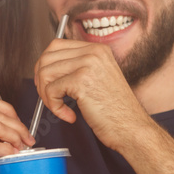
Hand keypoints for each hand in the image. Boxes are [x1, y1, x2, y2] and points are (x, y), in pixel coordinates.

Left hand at [34, 38, 150, 149]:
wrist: (132, 128)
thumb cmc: (115, 110)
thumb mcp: (98, 79)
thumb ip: (77, 68)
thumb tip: (47, 69)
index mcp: (97, 49)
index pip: (56, 45)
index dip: (45, 65)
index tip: (47, 83)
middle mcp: (93, 52)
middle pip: (47, 57)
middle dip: (41, 80)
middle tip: (50, 98)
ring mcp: (88, 64)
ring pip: (45, 73)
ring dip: (46, 95)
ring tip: (60, 108)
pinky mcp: (81, 81)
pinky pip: (51, 90)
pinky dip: (54, 107)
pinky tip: (69, 115)